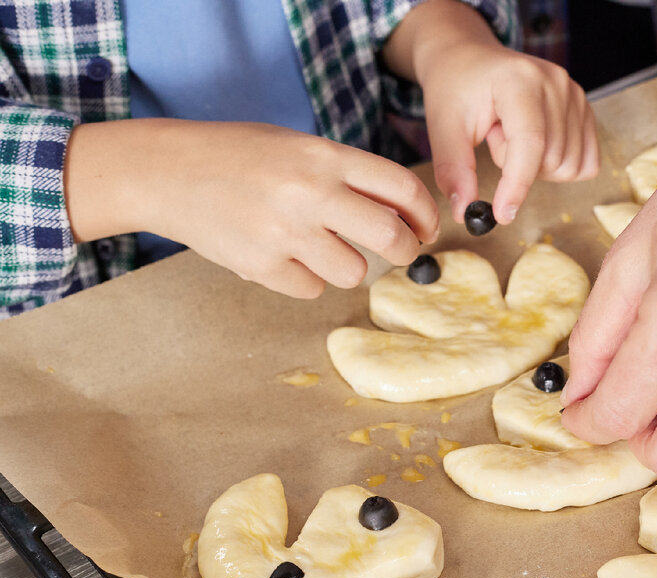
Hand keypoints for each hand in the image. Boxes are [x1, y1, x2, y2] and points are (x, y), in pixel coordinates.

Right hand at [66, 119, 438, 297]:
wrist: (166, 171)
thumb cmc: (239, 157)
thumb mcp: (298, 147)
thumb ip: (347, 176)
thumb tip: (404, 216)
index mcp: (325, 156)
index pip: (403, 189)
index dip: (426, 214)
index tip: (427, 229)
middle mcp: (311, 192)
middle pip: (392, 238)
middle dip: (407, 251)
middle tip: (402, 254)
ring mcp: (286, 232)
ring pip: (355, 272)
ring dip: (348, 266)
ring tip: (319, 247)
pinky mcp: (262, 266)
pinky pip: (312, 288)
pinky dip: (305, 279)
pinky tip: (282, 256)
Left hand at [388, 0, 598, 223]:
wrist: (470, 59)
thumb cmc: (456, 88)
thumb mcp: (443, 126)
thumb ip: (454, 169)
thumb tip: (464, 213)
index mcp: (519, 80)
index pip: (530, 144)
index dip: (517, 185)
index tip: (502, 215)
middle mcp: (556, 83)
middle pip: (551, 161)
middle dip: (517, 166)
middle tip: (494, 136)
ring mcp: (575, 94)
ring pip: (569, 166)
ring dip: (536, 166)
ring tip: (512, 134)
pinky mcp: (584, 109)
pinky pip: (585, 162)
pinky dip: (558, 166)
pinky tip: (535, 144)